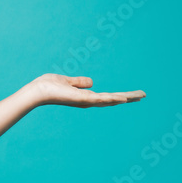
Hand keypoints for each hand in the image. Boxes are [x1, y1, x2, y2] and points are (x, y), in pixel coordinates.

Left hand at [25, 74, 144, 107]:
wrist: (37, 91)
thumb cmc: (48, 86)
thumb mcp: (67, 80)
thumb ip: (79, 82)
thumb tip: (91, 82)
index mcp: (85, 97)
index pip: (107, 96)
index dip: (120, 96)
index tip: (134, 95)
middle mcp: (88, 101)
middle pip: (113, 100)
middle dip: (129, 98)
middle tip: (144, 95)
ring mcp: (86, 101)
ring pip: (110, 100)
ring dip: (125, 97)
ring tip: (139, 96)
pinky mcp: (81, 99)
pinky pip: (100, 99)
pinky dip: (112, 99)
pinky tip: (123, 98)